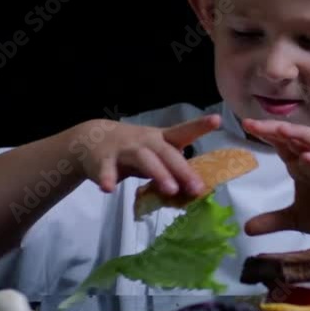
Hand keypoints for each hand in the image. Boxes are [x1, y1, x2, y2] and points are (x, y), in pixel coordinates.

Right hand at [70, 114, 220, 194]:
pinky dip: (107, 179)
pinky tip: (108, 189)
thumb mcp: (155, 155)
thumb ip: (172, 170)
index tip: (217, 119)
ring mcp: (124, 149)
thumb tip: (195, 191)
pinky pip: (106, 170)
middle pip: (166, 153)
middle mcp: (146, 141)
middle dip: (182, 170)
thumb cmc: (134, 149)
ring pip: (143, 160)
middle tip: (196, 188)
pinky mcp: (104, 161)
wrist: (92, 139)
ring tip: (170, 190)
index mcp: (161, 139)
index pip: (183, 131)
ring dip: (158, 174)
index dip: (200, 125)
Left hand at [241, 119, 309, 240]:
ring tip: (280, 130)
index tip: (245, 125)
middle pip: (293, 137)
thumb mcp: (294, 219)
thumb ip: (272, 221)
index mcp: (301, 166)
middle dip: (274, 128)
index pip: (281, 144)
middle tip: (252, 123)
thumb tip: (246, 229)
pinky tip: (306, 158)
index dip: (265, 134)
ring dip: (298, 134)